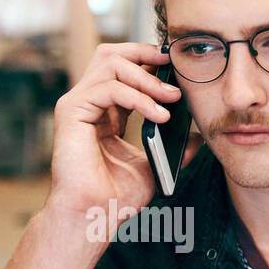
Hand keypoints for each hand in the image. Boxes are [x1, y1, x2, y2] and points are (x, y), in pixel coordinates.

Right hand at [45, 42, 181, 227]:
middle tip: (172, 63)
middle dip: (144, 52)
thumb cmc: (116, 197)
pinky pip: (109, 88)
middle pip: (111, 54)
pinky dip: (138, 98)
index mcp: (104, 112)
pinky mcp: (71, 111)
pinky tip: (159, 115)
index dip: (149, 62)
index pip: (124, 70)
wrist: (94, 216)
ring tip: (171, 98)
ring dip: (147, 77)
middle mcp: (87, 103)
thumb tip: (198, 138)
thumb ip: (172, 148)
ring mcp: (76, 105)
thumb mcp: (154, 166)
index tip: (177, 66)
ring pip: (110, 63)